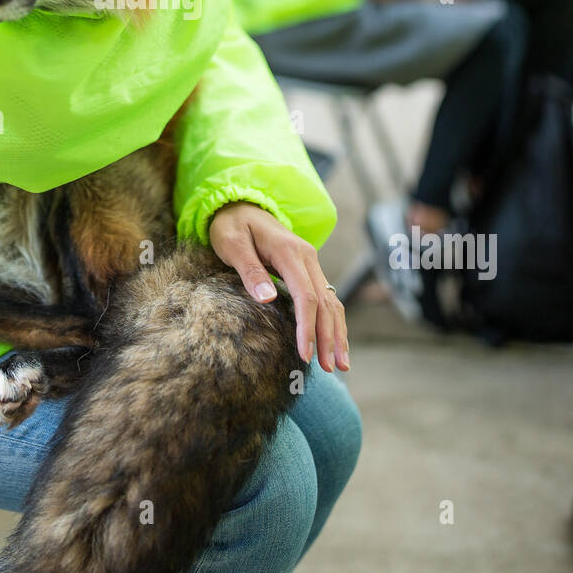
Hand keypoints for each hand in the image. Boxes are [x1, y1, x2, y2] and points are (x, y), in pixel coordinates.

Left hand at [208, 202, 349, 372]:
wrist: (240, 204)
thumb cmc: (232, 225)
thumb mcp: (232, 243)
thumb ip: (250, 270)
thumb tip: (268, 299)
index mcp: (290, 252)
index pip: (306, 296)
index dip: (308, 327)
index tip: (305, 354)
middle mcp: (307, 257)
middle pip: (325, 303)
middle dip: (329, 337)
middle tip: (330, 369)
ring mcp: (311, 263)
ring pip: (331, 302)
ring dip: (337, 333)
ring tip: (340, 364)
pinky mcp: (308, 270)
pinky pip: (326, 298)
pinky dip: (333, 321)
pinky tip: (335, 342)